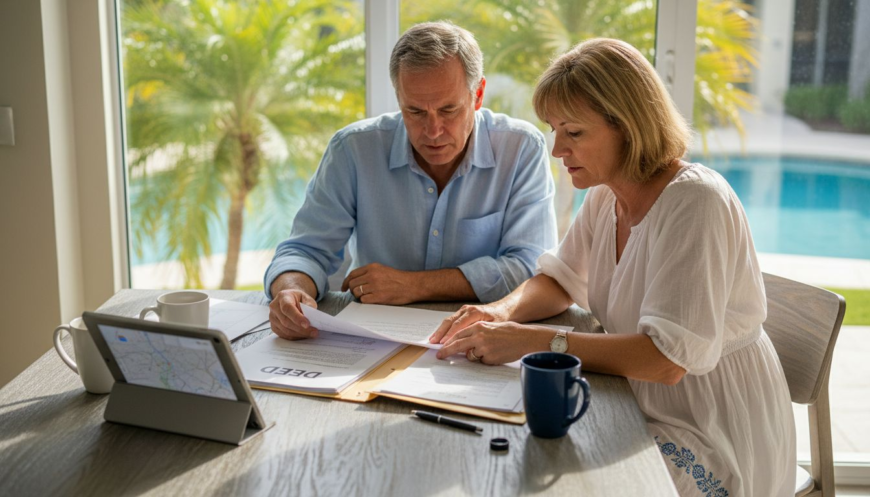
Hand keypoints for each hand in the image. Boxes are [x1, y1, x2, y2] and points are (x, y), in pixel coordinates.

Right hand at [269, 288, 318, 339]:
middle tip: (314, 332)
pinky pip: (284, 335)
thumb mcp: (306, 298)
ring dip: (299, 334)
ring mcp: (272, 317)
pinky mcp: (273, 326)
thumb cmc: (298, 299)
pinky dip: (295, 337)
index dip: (297, 317)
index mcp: (283, 296)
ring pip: (285, 330)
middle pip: (286, 321)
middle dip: (301, 329)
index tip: (307, 324)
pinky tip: (303, 335)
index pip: (287, 308)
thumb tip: (311, 317)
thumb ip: (309, 305)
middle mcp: (274, 307)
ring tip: (311, 334)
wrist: (289, 299)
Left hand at [341, 263, 417, 304]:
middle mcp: (372, 276)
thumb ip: (368, 273)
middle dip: (352, 290)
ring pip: (356, 293)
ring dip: (359, 296)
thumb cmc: (398, 279)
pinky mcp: (379, 297)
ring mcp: (375, 286)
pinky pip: (364, 300)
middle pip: (352, 284)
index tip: (344, 288)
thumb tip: (354, 281)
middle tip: (357, 294)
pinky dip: (365, 301)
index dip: (345, 282)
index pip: (352, 274)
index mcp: (372, 267)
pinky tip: (372, 300)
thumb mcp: (382, 269)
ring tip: (368, 296)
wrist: (411, 285)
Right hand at [429, 304, 506, 343]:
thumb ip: (481, 337)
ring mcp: (463, 310)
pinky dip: (443, 329)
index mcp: (475, 313)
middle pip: (450, 322)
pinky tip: (438, 336)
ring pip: (448, 321)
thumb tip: (469, 350)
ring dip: (440, 331)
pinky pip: (450, 320)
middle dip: (441, 333)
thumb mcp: (493, 328)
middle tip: (434, 343)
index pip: (459, 325)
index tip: (444, 344)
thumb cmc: (499, 319)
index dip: (450, 335)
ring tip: (432, 340)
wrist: (501, 309)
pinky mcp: (461, 312)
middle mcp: (467, 310)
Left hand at [435, 321, 550, 364]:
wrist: (525, 338)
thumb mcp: (491, 328)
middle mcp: (478, 336)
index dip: (448, 342)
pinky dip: (486, 360)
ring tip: (490, 350)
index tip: (440, 347)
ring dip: (475, 355)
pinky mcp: (489, 358)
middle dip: (447, 351)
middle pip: (457, 345)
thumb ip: (477, 333)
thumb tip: (464, 344)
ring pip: (470, 355)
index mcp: (478, 326)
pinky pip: (482, 361)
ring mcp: (483, 348)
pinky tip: (497, 354)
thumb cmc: (510, 332)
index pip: (458, 334)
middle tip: (440, 356)